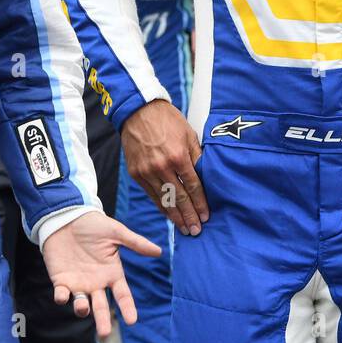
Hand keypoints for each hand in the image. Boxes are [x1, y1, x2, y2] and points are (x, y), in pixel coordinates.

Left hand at [41, 211, 159, 335]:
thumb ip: (136, 243)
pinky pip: (61, 294)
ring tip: (84, 307)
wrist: (67, 217)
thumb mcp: (116, 232)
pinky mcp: (61, 280)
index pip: (122, 295)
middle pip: (101, 306)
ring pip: (81, 303)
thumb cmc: (94, 225)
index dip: (127, 308)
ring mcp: (78, 283)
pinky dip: (61, 297)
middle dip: (102, 320)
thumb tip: (159, 251)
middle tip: (104, 333)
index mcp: (112, 273)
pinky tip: (62, 296)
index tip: (132, 320)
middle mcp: (96, 283)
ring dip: (82, 308)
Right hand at [121, 99, 207, 235]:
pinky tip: (168, 215)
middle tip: (196, 231)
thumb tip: (206, 177)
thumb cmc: (167, 120)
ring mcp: (147, 171)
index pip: (193, 187)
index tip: (206, 217)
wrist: (138, 111)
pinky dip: (160, 206)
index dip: (200, 204)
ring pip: (164, 200)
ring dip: (175, 217)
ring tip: (184, 229)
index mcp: (179, 156)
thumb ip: (197, 157)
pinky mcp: (136, 173)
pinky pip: (151, 194)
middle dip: (189, 216)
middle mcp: (162, 166)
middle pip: (179, 198)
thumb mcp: (189, 134)